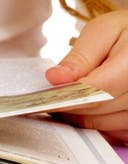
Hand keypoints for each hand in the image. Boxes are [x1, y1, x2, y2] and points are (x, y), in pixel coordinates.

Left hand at [45, 9, 127, 142]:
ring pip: (107, 125)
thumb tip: (56, 78)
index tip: (44, 98)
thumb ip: (81, 57)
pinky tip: (85, 108)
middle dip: (70, 106)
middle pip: (101, 109)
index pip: (98, 90)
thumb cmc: (126, 32)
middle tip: (47, 100)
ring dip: (81, 117)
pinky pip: (116, 131)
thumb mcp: (103, 32)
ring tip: (63, 101)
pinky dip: (98, 123)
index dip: (68, 96)